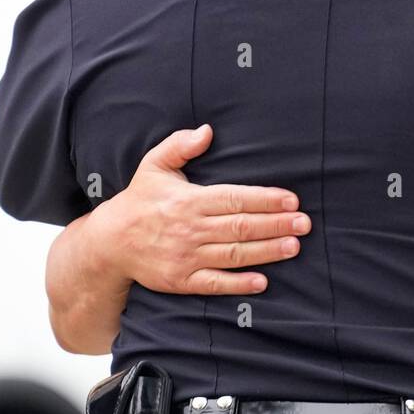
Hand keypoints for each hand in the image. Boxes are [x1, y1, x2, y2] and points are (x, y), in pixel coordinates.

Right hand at [85, 124, 309, 294]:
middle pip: (240, 226)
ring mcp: (186, 256)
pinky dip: (238, 283)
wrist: (108, 243)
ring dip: (266, 251)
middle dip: (275, 224)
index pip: (234, 198)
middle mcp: (190, 228)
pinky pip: (214, 283)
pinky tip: (263, 281)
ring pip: (233, 254)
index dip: (265, 199)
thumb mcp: (154, 166)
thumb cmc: (139, 200)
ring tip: (294, 246)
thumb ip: (179, 146)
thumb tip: (207, 131)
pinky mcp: (182, 280)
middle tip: (305, 223)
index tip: (292, 200)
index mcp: (189, 200)